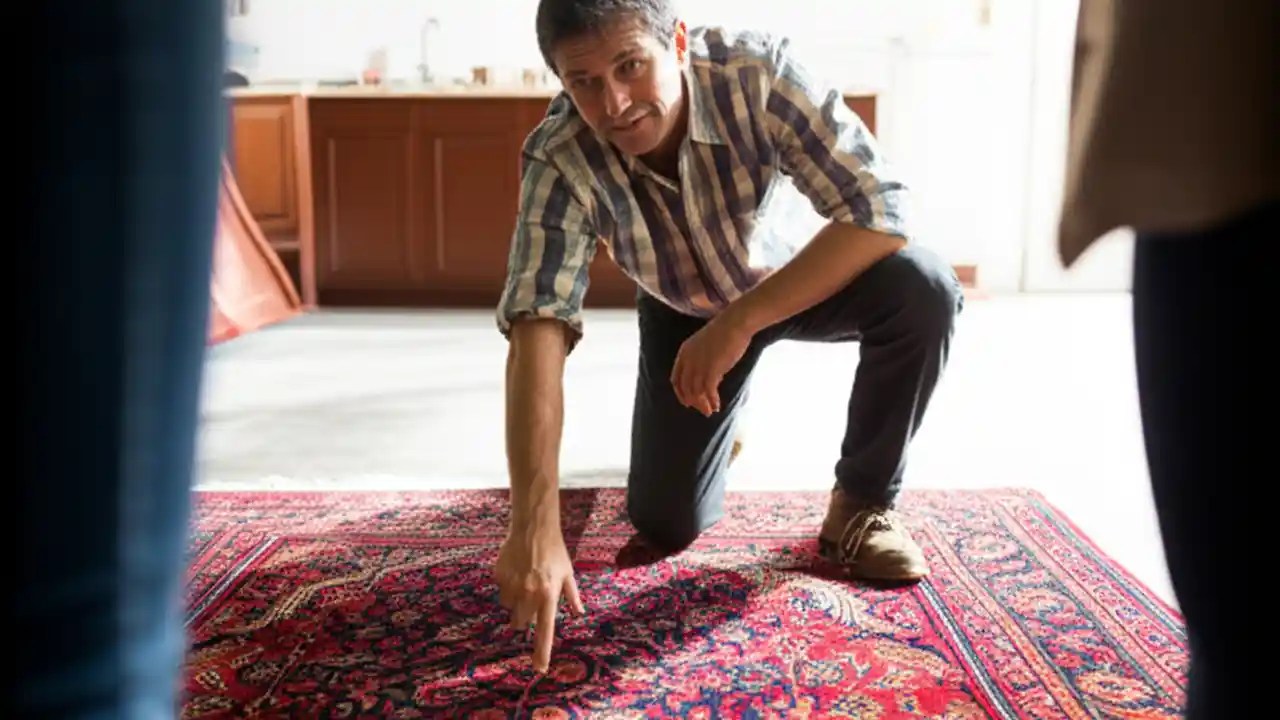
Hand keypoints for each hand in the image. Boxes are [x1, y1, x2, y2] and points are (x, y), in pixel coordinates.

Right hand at [494, 520, 583, 671]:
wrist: (533, 528)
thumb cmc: (554, 551)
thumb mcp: (568, 573)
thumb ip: (572, 596)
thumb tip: (578, 613)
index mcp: (548, 596)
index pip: (545, 631)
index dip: (541, 652)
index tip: (539, 669)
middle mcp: (529, 594)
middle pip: (522, 623)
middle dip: (526, 618)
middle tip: (533, 599)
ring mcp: (512, 586)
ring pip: (510, 608)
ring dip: (516, 603)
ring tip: (525, 581)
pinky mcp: (499, 578)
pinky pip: (501, 592)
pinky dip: (507, 588)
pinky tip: (515, 572)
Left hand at [670, 313, 752, 415]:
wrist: (735, 323)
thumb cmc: (725, 332)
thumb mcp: (706, 347)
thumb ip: (704, 362)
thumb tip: (711, 379)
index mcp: (684, 353)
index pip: (676, 378)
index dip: (681, 393)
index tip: (688, 403)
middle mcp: (688, 360)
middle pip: (685, 388)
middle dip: (693, 402)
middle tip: (704, 410)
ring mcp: (699, 365)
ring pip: (696, 392)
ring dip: (703, 404)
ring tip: (711, 411)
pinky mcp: (711, 369)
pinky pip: (708, 391)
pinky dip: (712, 400)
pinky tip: (718, 405)